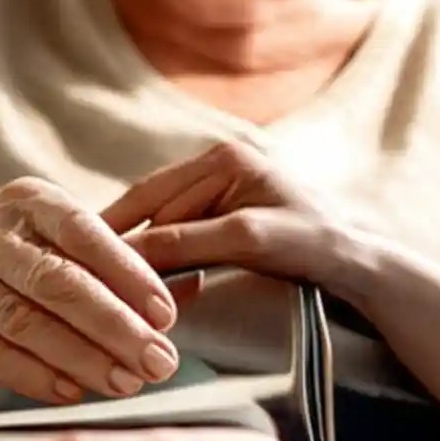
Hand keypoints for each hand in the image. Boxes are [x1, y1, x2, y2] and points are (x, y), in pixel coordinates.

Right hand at [0, 178, 180, 404]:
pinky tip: (75, 391)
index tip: (168, 313)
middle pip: (62, 283)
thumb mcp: (50, 244)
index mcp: (31, 203)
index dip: (131, 275)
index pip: (88, 235)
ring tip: (128, 382)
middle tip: (159, 358)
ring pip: (31, 323)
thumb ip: (112, 264)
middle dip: (117, 326)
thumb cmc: (3, 264)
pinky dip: (38, 376)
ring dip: (86, 358)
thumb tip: (193, 288)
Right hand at [104, 143, 389, 309]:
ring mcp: (220, 189)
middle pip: (153, 209)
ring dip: (145, 256)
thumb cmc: (312, 243)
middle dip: (131, 245)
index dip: (119, 228)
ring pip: (162, 226)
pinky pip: (180, 236)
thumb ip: (187, 241)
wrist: (354, 262)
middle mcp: (217, 164)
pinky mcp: (223, 214)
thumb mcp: (247, 240)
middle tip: (92, 277)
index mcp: (224, 157)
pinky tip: (148, 282)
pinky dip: (164, 259)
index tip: (85, 255)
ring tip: (113, 284)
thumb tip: (128, 252)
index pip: (154, 195)